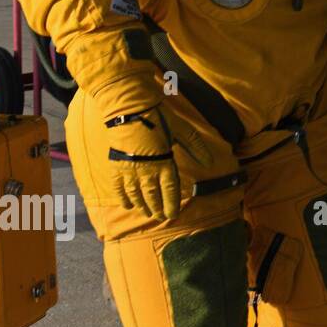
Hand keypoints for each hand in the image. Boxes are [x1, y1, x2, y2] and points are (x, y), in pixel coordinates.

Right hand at [105, 104, 210, 220]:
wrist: (130, 108)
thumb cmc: (159, 117)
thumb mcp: (182, 131)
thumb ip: (196, 147)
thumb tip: (210, 162)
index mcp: (165, 162)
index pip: (170, 190)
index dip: (171, 205)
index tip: (172, 215)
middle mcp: (147, 170)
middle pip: (152, 196)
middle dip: (157, 208)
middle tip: (160, 217)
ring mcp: (130, 169)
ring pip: (136, 194)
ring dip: (142, 205)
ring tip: (147, 213)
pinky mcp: (116, 165)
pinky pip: (119, 187)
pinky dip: (123, 197)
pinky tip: (128, 205)